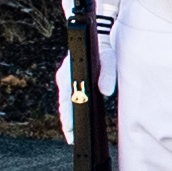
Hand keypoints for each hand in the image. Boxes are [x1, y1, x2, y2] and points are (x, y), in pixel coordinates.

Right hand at [54, 15, 120, 144]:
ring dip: (67, 117)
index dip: (68, 119)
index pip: (67, 101)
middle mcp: (64, 76)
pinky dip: (69, 108)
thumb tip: (106, 93)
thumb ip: (108, 75)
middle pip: (63, 105)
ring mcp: (65, 77)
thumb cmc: (101, 46)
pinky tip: (76, 119)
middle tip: (72, 139)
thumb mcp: (108, 58)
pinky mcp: (69, 78)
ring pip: (64, 102)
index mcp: (70, 73)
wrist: (95, 31)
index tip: (70, 132)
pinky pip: (67, 97)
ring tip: (72, 134)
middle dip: (67, 123)